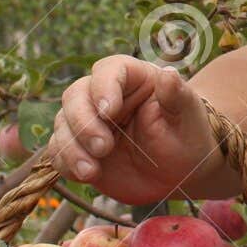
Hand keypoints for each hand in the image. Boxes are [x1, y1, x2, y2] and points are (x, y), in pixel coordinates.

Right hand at [48, 55, 219, 206]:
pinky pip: (59, 151)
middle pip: (75, 95)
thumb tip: (169, 74)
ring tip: (91, 171)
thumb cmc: (186, 134)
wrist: (179, 169)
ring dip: (71, 147)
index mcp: (132, 78)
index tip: (109, 112)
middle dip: (83, 122)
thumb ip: (176, 95)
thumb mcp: (187, 115)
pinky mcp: (79, 149)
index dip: (103, 88)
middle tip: (103, 147)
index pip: (108, 71)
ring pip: (63, 124)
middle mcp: (104, 96)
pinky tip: (84, 175)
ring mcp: (89, 122)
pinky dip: (65, 162)